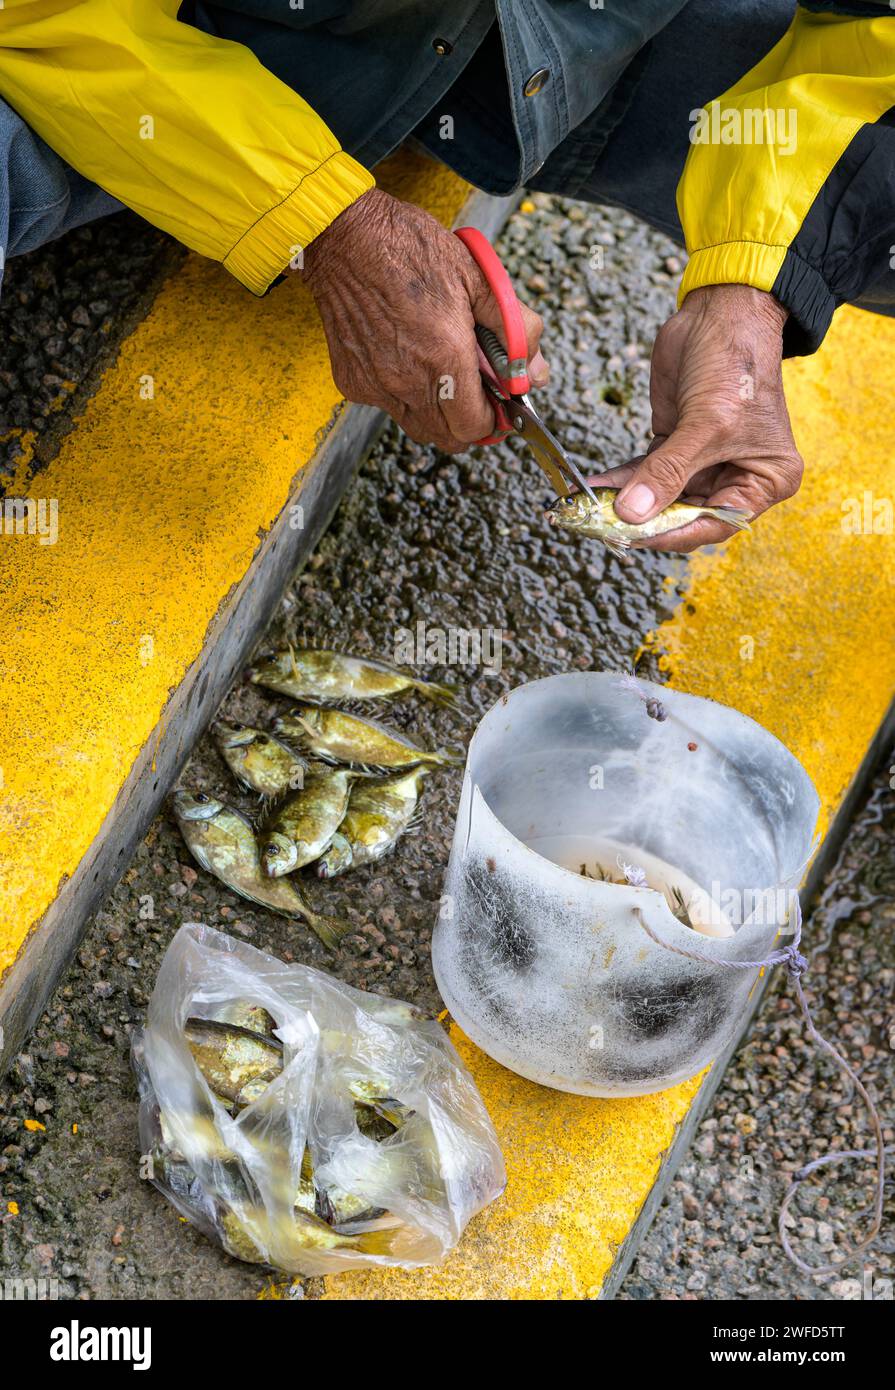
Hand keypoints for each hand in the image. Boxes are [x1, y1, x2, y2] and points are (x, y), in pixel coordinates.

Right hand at [300, 187, 547, 452]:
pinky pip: (388, 406)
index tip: (499, 406)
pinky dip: (404, 395)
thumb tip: (536, 371)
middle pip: (447, 438)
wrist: (345, 236)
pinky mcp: (352, 381)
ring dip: (437, 413)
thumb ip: (514, 331)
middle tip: (476, 394)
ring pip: (417, 426)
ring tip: (442, 372)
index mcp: (444, 357)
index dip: (493, 422)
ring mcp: (376, 385)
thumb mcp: (479, 277)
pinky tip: (407, 358)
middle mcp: (408, 381)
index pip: (474, 427)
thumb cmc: (410, 249)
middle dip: (467, 423)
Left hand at [595, 284, 802, 551]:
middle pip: (685, 515)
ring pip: (661, 496)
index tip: (634, 537)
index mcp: (765, 480)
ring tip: (591, 509)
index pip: (716, 523)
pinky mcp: (674, 444)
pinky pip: (646, 473)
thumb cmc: (736, 363)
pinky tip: (596, 487)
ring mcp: (702, 462)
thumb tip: (633, 513)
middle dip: (644, 519)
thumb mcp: (706, 424)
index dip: (674, 534)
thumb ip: (668, 472)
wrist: (720, 313)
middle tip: (603, 525)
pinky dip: (622, 480)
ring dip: (627, 502)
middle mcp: (736, 476)